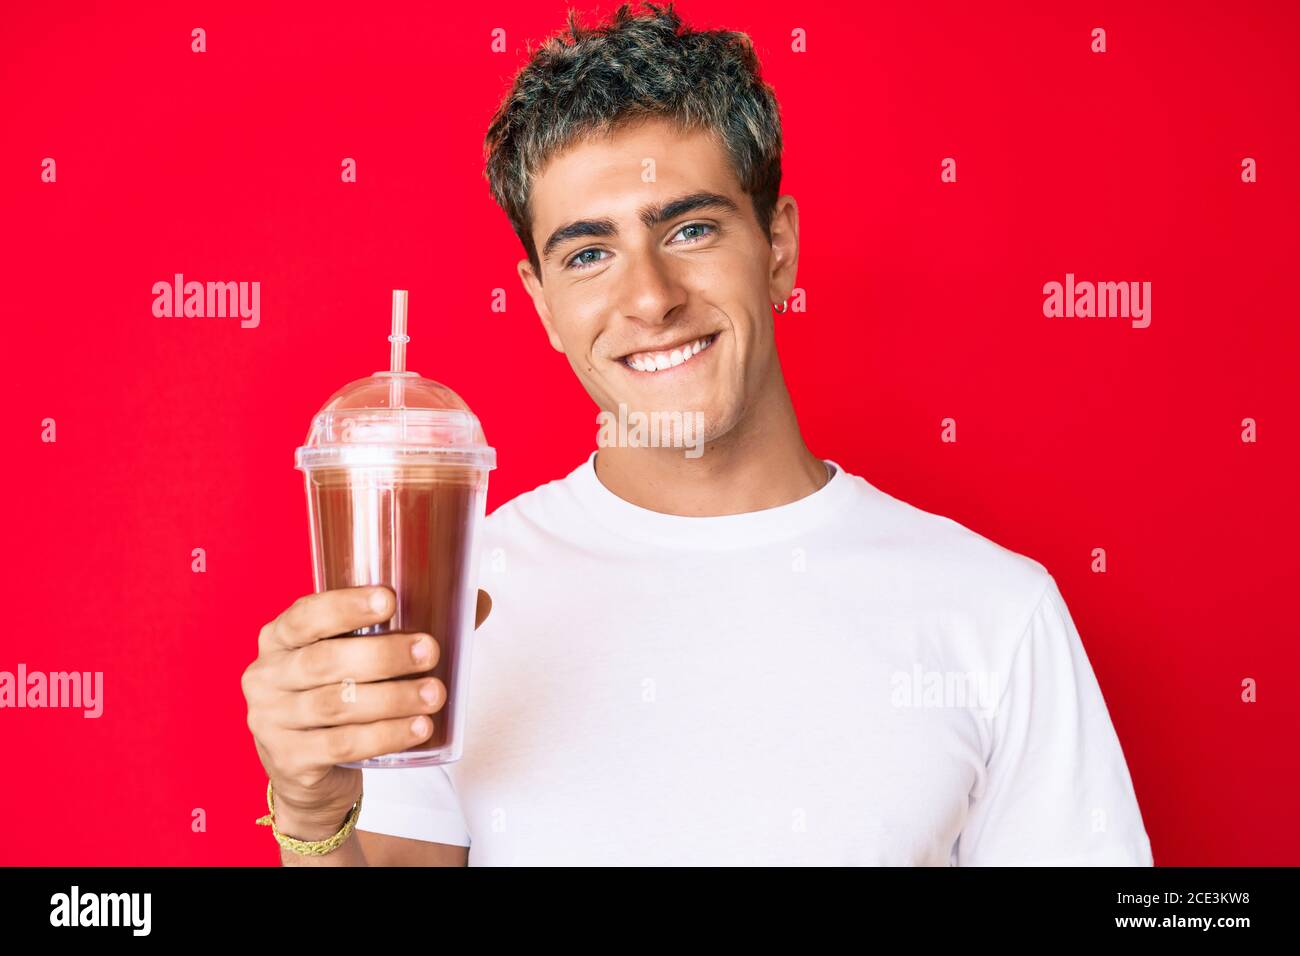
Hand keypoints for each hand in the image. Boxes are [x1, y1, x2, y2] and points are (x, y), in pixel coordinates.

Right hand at [241, 586, 493, 837]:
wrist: (308, 773)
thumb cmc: (341, 696)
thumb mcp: (358, 659)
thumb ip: (409, 628)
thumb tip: (477, 600)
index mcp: (279, 638)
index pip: (306, 614)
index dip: (345, 605)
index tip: (390, 600)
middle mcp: (266, 676)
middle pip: (325, 661)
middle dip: (383, 654)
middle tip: (430, 651)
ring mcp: (271, 721)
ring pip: (337, 705)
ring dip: (393, 698)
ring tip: (435, 694)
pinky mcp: (289, 760)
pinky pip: (341, 745)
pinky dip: (385, 736)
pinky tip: (419, 729)